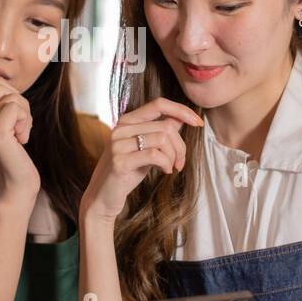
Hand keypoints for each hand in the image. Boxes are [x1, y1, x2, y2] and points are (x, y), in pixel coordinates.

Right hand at [0, 76, 39, 208]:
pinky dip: (26, 120)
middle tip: (21, 124)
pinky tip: (22, 139)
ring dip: (25, 113)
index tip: (12, 106)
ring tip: (21, 134)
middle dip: (18, 101)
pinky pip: (15, 108)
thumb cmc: (12, 158)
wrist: (15, 189)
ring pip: (10, 97)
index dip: (0, 86)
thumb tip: (3, 84)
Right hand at [80, 97, 201, 222]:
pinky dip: (166, 164)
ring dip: (174, 157)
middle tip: (180, 163)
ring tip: (172, 168)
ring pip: (162, 140)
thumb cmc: (127, 171)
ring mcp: (118, 144)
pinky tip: (165, 171)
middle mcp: (121, 128)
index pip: (158, 104)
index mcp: (127, 121)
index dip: (181, 110)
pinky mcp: (120, 161)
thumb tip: (181, 118)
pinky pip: (155, 155)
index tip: (198, 122)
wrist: (103, 196)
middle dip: (180, 147)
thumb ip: (160, 131)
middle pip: (166, 127)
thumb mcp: (145, 148)